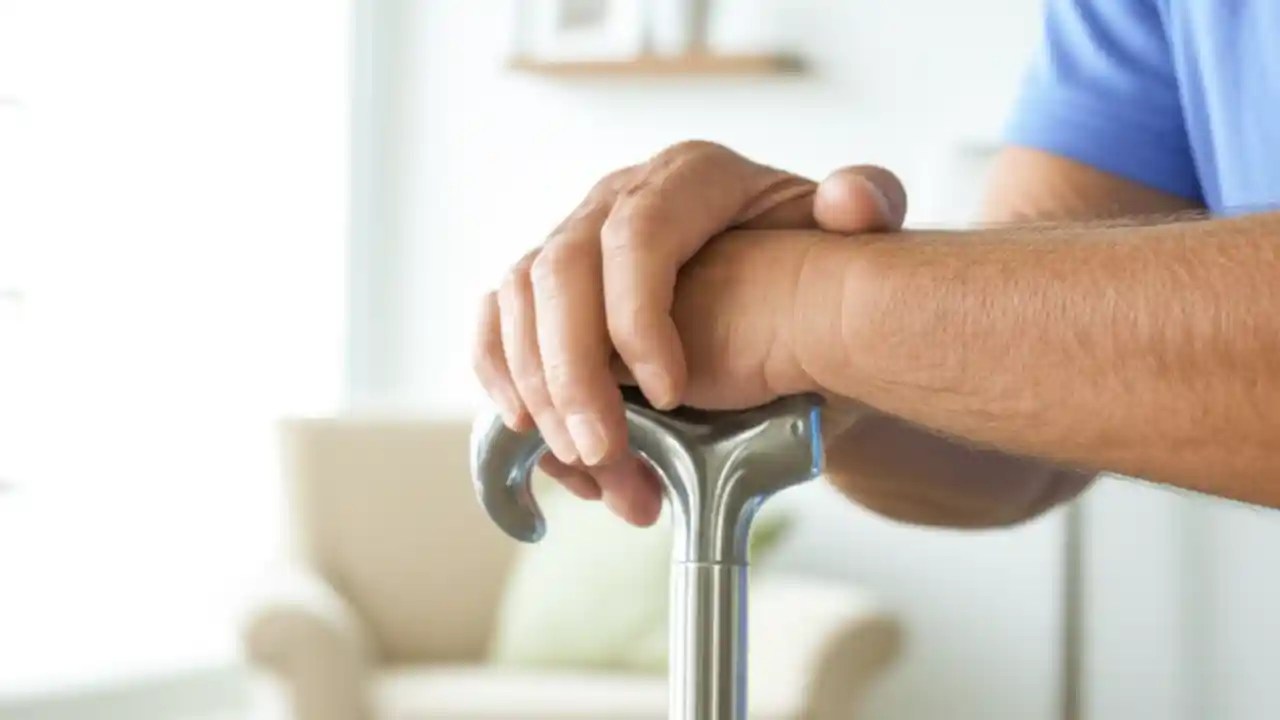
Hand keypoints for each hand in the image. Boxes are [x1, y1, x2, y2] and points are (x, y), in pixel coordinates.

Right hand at [473, 141, 905, 524]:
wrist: (788, 314)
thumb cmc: (816, 281)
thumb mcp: (851, 243)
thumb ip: (866, 208)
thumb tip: (852, 200)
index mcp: (690, 179)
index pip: (637, 234)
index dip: (638, 317)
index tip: (673, 396)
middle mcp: (618, 199)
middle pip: (559, 271)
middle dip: (572, 373)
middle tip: (605, 453)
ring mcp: (574, 240)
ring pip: (519, 304)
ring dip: (541, 397)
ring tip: (595, 473)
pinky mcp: (545, 289)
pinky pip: (496, 324)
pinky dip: (500, 380)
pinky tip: (532, 439)